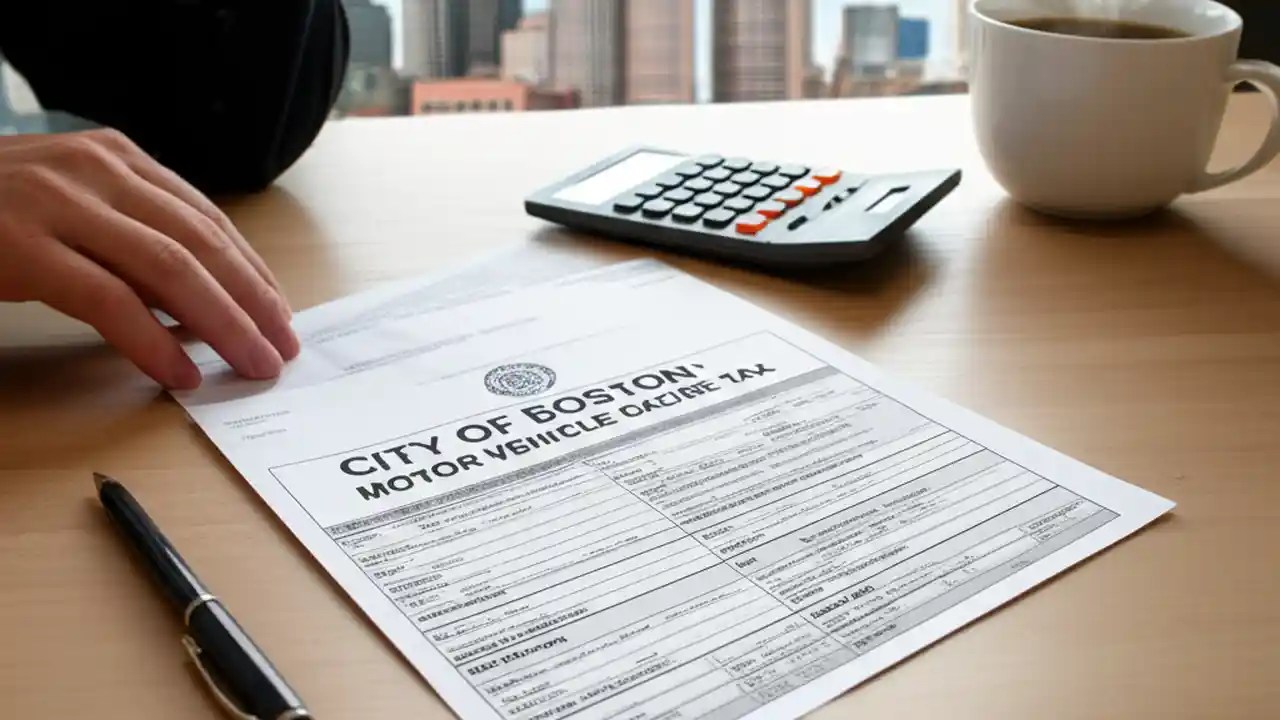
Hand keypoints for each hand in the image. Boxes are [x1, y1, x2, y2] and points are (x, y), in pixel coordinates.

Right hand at [0, 129, 298, 388]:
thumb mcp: (69, 209)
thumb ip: (128, 242)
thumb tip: (198, 307)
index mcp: (114, 158)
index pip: (208, 218)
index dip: (252, 271)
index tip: (280, 312)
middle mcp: (95, 170)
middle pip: (201, 243)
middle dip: (252, 301)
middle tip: (282, 348)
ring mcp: (58, 204)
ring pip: (170, 269)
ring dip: (223, 323)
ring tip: (253, 365)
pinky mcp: (22, 247)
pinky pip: (108, 301)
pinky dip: (153, 341)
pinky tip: (181, 373)